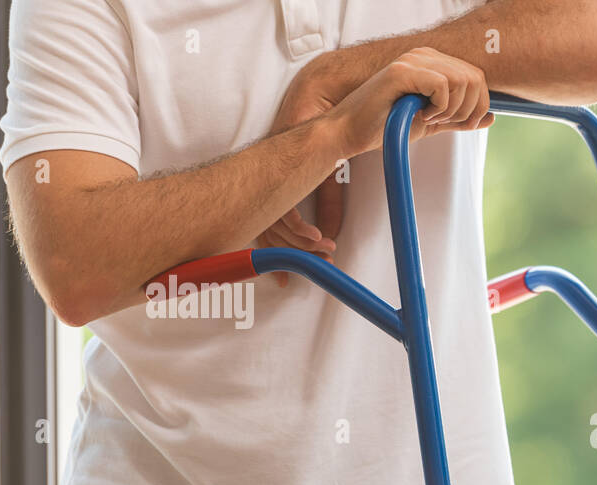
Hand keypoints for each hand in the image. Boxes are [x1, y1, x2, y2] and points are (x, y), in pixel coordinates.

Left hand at [256, 54, 352, 283]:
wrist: (324, 94)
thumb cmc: (327, 128)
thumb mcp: (331, 173)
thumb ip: (327, 201)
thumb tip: (330, 231)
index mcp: (276, 184)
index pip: (268, 226)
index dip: (274, 253)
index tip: (282, 277)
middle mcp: (269, 181)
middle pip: (265, 230)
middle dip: (279, 257)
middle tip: (293, 278)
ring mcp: (272, 175)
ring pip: (275, 223)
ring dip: (299, 244)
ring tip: (321, 251)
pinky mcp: (282, 170)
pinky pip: (285, 208)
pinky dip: (300, 226)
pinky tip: (317, 236)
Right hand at [325, 47, 493, 159]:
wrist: (353, 132)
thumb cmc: (387, 125)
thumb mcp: (432, 122)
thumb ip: (460, 118)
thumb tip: (491, 117)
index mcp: (434, 64)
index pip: (477, 76)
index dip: (479, 104)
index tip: (465, 124)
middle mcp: (425, 56)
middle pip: (475, 77)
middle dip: (469, 109)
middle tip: (446, 122)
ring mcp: (413, 61)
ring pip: (462, 79)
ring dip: (453, 109)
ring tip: (431, 118)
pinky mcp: (402, 72)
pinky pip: (441, 85)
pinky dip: (439, 107)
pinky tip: (422, 115)